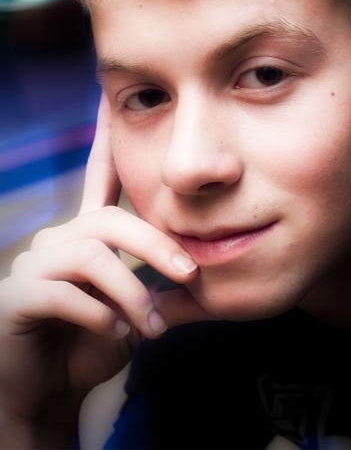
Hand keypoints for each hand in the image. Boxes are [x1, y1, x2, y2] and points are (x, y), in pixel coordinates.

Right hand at [0, 94, 209, 447]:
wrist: (48, 391)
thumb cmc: (91, 345)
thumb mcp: (132, 311)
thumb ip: (154, 286)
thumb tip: (193, 273)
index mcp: (85, 235)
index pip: (99, 180)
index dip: (104, 138)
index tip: (111, 98)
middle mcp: (57, 239)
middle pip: (110, 220)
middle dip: (156, 246)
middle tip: (190, 274)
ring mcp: (33, 264)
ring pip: (93, 255)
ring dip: (131, 294)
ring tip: (150, 327)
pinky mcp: (16, 295)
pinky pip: (65, 291)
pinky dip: (100, 316)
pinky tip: (115, 336)